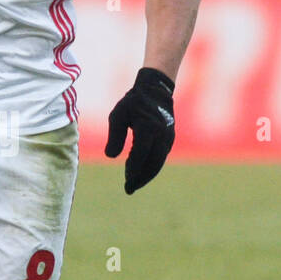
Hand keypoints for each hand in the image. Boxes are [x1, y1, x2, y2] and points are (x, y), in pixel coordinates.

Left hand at [105, 67, 174, 193]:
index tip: (125, 181)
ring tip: (134, 184)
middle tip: (129, 189)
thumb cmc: (133, 103)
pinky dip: (152, 167)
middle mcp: (160, 135)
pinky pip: (161, 157)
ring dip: (147, 175)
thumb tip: (110, 156)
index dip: (132, 169)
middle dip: (141, 178)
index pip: (140, 154)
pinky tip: (142, 173)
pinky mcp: (169, 139)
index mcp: (147, 128)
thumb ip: (115, 136)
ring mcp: (167, 137)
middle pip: (152, 163)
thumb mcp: (118, 115)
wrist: (156, 90)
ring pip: (158, 162)